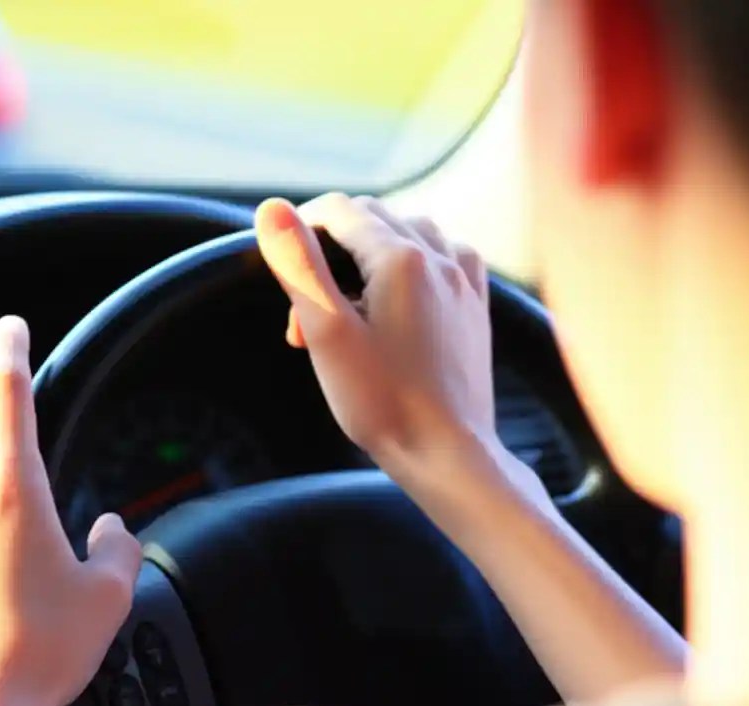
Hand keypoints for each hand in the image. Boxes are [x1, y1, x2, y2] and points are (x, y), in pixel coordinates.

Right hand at [255, 193, 495, 495]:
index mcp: (401, 257)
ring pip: (409, 233)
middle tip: (306, 315)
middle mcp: (440, 256)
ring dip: (370, 255)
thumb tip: (272, 208)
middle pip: (372, 218)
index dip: (301, 227)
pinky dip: (414, 262)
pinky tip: (400, 297)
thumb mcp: (327, 333)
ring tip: (348, 311)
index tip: (281, 261)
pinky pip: (444, 255)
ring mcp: (464, 279)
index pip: (339, 210)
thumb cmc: (383, 403)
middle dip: (331, 252)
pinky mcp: (476, 304)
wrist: (448, 454)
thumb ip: (299, 265)